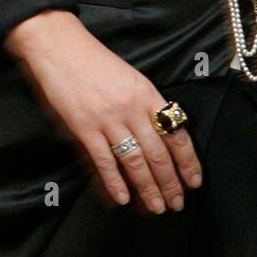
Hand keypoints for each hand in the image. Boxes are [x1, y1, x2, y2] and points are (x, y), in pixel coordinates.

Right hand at [5, 9, 202, 213]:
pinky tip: (123, 198)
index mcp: (148, 95)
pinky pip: (104, 160)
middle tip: (177, 203)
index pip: (176, 133)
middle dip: (170, 182)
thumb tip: (163, 134)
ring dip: (148, 188)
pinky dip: (114, 182)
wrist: (62, 48)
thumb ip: (147, 105)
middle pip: (158, 153)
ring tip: (156, 207)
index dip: (187, 160)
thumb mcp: (133, 78)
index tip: (194, 180)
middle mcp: (133, 109)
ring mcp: (108, 120)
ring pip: (135, 161)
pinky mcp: (84, 128)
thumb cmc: (97, 62)